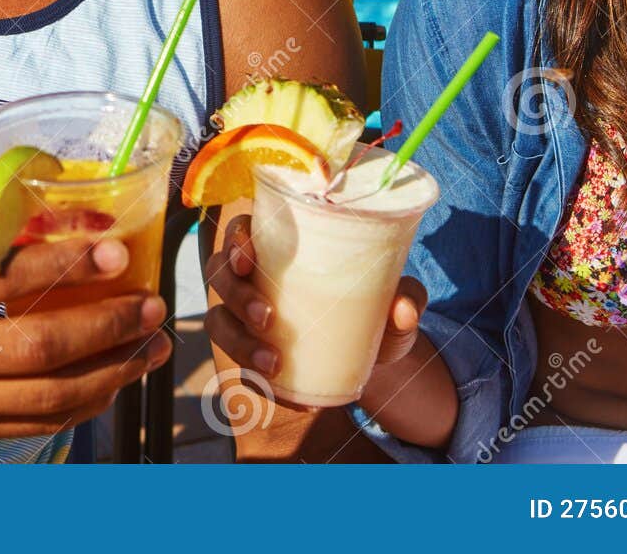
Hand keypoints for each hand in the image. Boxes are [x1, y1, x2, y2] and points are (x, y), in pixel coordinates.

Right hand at [0, 212, 170, 460]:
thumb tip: (57, 214)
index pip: (4, 276)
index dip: (69, 265)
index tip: (117, 254)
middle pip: (35, 347)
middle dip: (107, 327)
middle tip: (152, 308)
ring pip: (41, 400)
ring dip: (108, 375)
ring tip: (149, 350)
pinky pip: (26, 428)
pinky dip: (75, 406)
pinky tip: (107, 382)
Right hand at [203, 214, 427, 381]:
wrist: (371, 356)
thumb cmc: (374, 308)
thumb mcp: (394, 298)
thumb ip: (407, 296)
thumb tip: (404, 308)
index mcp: (279, 246)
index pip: (241, 229)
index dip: (234, 240)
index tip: (248, 258)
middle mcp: (252, 277)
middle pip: (220, 274)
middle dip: (236, 295)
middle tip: (267, 317)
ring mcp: (244, 319)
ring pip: (219, 322)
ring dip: (239, 342)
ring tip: (273, 363)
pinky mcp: (250, 357)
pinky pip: (239, 370)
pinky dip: (259, 383)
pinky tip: (290, 397)